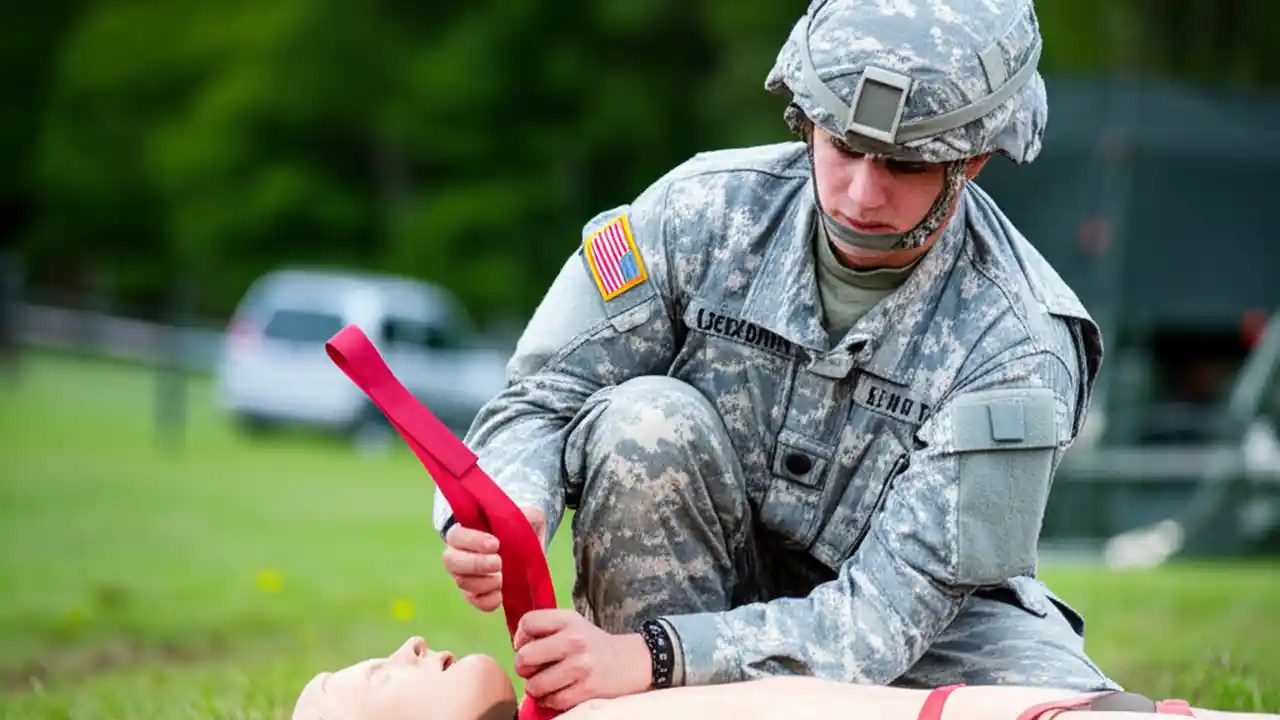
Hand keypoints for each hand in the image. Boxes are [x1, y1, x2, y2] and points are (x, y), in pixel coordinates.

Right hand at [442, 505, 546, 611]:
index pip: (457, 536)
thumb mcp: (520, 514)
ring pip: (462, 583)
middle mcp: (457, 554)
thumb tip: (517, 522)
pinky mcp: (475, 594)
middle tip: (499, 562)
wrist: (524, 546)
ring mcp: (464, 575)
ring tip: (503, 578)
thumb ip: (518, 515)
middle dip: (476, 564)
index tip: (496, 544)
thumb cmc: (516, 525)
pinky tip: (502, 594)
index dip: (474, 541)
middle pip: (451, 562)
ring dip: (484, 583)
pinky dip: (488, 601)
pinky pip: (476, 601)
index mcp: (463, 531)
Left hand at [513, 609, 651, 710]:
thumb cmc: (592, 644)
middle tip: (533, 670)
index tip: (528, 645)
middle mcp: (574, 640)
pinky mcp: (587, 689)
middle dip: (523, 667)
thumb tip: (517, 646)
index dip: (520, 638)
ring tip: (546, 683)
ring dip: (536, 688)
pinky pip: (552, 700)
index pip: (528, 622)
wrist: (630, 662)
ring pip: (535, 684)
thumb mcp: (573, 624)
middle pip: (524, 656)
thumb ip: (546, 628)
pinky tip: (557, 693)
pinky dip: (550, 701)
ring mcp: (581, 666)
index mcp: (568, 620)